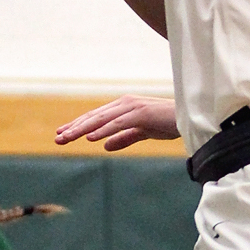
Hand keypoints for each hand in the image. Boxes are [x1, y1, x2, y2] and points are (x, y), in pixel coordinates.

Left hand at [56, 94, 179, 149]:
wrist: (191, 117)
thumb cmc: (169, 122)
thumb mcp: (143, 132)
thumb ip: (124, 137)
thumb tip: (105, 146)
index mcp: (124, 107)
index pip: (96, 117)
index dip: (78, 125)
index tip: (62, 133)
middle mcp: (125, 104)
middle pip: (94, 117)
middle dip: (74, 127)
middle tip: (57, 138)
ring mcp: (132, 108)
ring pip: (101, 119)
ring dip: (82, 129)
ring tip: (67, 138)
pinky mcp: (141, 114)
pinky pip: (118, 123)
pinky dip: (103, 130)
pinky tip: (91, 137)